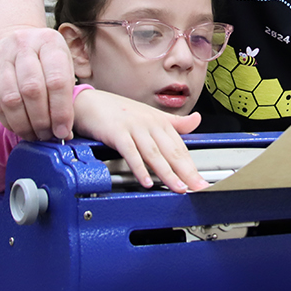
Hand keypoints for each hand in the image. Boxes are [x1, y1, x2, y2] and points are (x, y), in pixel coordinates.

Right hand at [0, 25, 77, 140]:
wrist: (14, 38)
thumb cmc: (45, 58)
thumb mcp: (64, 64)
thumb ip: (67, 95)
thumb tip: (65, 133)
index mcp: (49, 41)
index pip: (56, 80)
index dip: (60, 111)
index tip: (63, 131)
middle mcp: (23, 45)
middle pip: (31, 90)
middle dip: (41, 120)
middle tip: (47, 135)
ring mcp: (0, 57)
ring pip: (11, 99)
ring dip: (24, 124)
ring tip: (34, 135)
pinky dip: (9, 121)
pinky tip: (20, 128)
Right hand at [73, 89, 207, 191]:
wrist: (89, 102)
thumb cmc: (117, 110)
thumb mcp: (149, 114)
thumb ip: (174, 122)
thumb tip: (197, 120)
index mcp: (159, 121)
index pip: (180, 147)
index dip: (192, 166)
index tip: (201, 180)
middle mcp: (149, 123)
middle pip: (171, 151)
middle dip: (187, 172)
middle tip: (198, 187)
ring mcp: (134, 128)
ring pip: (154, 154)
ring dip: (168, 173)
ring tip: (179, 187)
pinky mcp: (117, 133)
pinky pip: (131, 153)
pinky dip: (140, 168)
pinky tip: (147, 181)